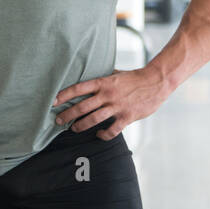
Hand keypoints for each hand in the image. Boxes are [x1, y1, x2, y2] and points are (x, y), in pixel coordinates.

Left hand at [53, 68, 169, 139]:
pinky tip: (98, 134)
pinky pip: (112, 130)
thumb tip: (86, 75)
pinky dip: (103, 134)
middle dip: (67, 114)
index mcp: (103, 83)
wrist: (157, 81)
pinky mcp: (127, 117)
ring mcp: (117, 106)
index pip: (78, 89)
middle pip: (82, 107)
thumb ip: (101, 79)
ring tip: (73, 129)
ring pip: (93, 119)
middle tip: (58, 120)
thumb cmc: (134, 78)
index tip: (52, 102)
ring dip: (80, 126)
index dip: (63, 95)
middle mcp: (107, 95)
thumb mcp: (115, 74)